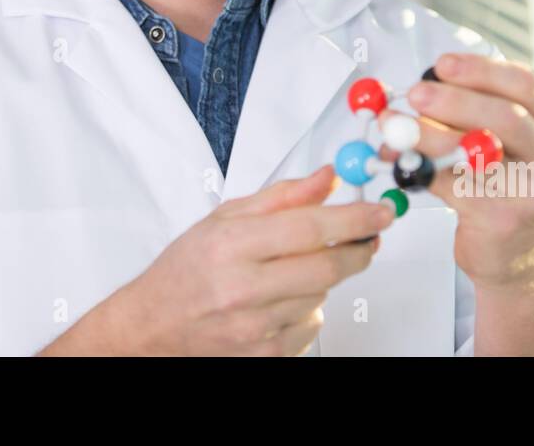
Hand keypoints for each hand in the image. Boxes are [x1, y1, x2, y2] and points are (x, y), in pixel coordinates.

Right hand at [79, 165, 393, 355]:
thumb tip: (325, 179)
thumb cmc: (185, 272)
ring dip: (322, 278)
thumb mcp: (223, 219)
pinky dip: (306, 308)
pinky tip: (280, 300)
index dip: (354, 218)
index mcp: (231, 245)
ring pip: (320, 295)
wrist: (153, 328)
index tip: (381, 210)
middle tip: (368, 237)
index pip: (309, 227)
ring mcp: (254, 327)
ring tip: (291, 269)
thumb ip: (280, 198)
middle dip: (358, 249)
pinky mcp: (265, 354)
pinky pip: (310, 325)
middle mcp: (242, 288)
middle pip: (326, 267)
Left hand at [379, 52, 533, 290]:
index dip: (481, 70)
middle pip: (505, 117)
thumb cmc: (504, 191)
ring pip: (477, 153)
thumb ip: (464, 116)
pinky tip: (403, 164)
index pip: (524, 85)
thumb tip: (409, 94)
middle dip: (454, 101)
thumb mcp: (498, 145)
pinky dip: (424, 171)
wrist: (519, 256)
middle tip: (415, 93)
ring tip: (395, 126)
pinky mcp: (505, 217)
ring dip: (428, 136)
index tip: (442, 64)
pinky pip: (456, 186)